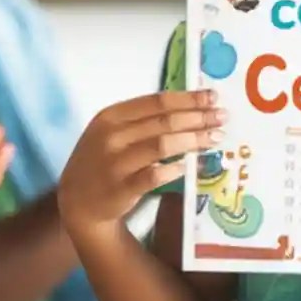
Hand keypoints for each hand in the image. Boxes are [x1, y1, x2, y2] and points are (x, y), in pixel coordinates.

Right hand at [57, 89, 224, 235]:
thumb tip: (188, 106)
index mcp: (111, 116)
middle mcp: (112, 136)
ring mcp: (115, 162)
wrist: (78, 202)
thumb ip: (143, 119)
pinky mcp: (121, 188)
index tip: (212, 97)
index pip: (157, 101)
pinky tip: (189, 166)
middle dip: (198, 117)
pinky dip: (173, 169)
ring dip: (193, 140)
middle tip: (222, 117)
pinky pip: (154, 176)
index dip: (188, 98)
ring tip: (215, 137)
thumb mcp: (111, 132)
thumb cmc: (101, 161)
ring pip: (162, 145)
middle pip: (164, 121)